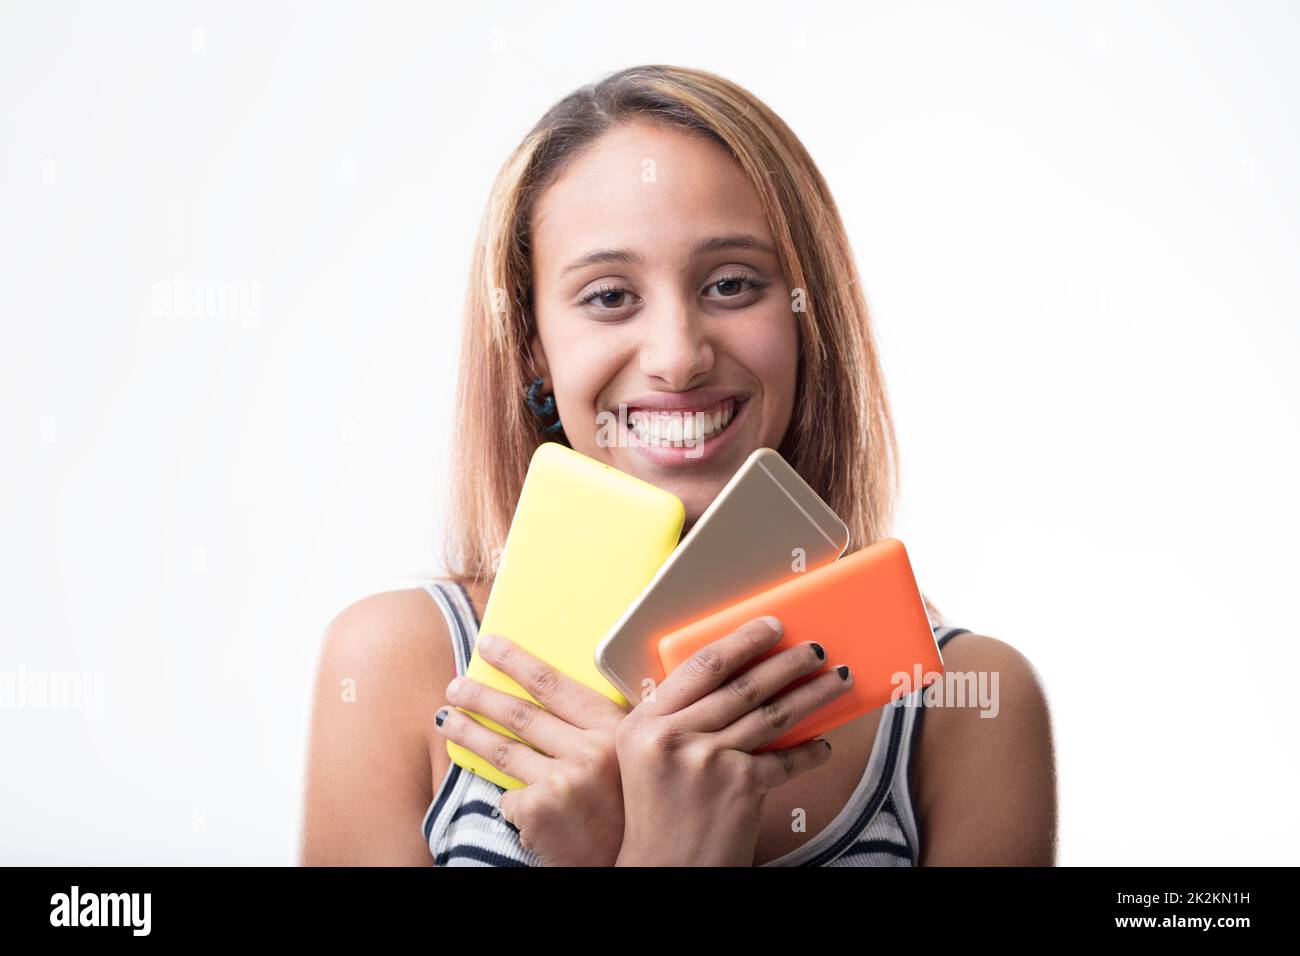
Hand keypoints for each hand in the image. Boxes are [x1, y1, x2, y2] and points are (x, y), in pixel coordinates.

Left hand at [433, 631, 628, 865]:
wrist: (626, 863)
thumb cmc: (623, 807)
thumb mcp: (622, 757)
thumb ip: (594, 726)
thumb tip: (536, 688)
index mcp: (615, 728)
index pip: (554, 684)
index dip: (516, 661)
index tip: (489, 645)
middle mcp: (592, 750)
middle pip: (521, 713)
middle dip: (480, 695)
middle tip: (455, 684)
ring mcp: (565, 780)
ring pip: (503, 749)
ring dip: (468, 731)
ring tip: (446, 719)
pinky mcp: (542, 809)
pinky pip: (509, 796)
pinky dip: (511, 800)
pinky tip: (516, 804)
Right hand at [613, 615, 850, 865]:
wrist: (663, 871)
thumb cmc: (661, 814)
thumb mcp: (648, 757)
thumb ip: (679, 718)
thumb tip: (739, 675)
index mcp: (645, 722)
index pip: (701, 665)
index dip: (743, 640)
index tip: (771, 625)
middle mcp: (672, 737)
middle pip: (744, 685)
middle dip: (788, 661)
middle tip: (816, 648)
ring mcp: (706, 761)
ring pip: (773, 713)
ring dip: (813, 694)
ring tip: (837, 679)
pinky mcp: (738, 786)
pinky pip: (785, 758)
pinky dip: (810, 750)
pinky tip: (823, 743)